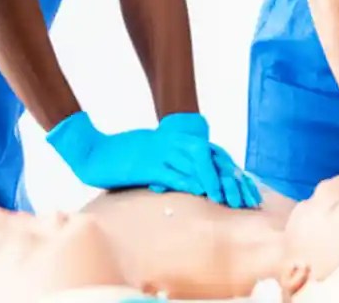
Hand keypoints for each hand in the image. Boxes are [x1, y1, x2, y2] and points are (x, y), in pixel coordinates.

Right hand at [48, 112, 243, 206]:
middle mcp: (171, 143)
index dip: (231, 170)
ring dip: (214, 181)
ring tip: (227, 199)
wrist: (93, 152)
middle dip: (230, 177)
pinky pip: (174, 173)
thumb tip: (190, 180)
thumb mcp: (151, 154)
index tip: (246, 189)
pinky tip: (203, 194)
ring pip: (195, 162)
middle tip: (244, 198)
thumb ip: (172, 163)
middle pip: (211, 155)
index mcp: (174, 140)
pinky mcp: (148, 165)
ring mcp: (161, 152)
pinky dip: (190, 183)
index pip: (212, 152)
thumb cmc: (121, 155)